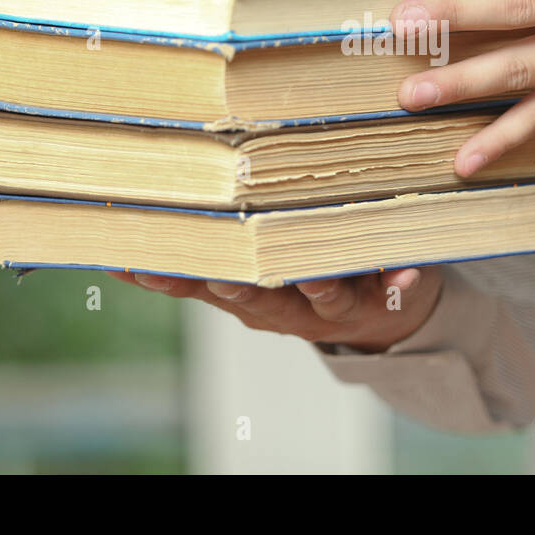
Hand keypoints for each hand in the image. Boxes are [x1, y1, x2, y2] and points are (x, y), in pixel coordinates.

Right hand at [106, 266, 441, 352]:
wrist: (381, 312)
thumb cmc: (300, 270)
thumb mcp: (248, 264)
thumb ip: (206, 244)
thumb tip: (130, 222)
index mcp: (244, 290)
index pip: (197, 281)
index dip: (164, 275)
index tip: (128, 260)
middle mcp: (282, 304)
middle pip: (253, 296)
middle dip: (236, 283)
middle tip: (221, 271)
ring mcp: (330, 305)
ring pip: (320, 298)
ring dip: (316, 286)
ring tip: (314, 275)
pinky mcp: (378, 297)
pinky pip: (389, 290)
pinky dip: (397, 282)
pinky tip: (406, 272)